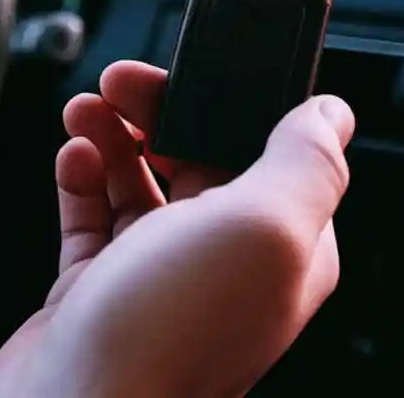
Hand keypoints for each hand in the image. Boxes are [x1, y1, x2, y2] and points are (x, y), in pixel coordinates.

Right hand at [0, 61, 353, 397]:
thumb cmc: (165, 335)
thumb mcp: (263, 229)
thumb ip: (305, 163)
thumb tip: (332, 113)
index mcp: (280, 249)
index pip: (270, 150)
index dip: (229, 101)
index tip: (189, 68)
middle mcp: (222, 264)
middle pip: (197, 157)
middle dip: (158, 110)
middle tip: (118, 83)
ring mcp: (158, 278)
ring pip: (140, 181)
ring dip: (112, 136)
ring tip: (85, 112)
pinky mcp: (99, 290)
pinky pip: (93, 217)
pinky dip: (80, 179)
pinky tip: (71, 158)